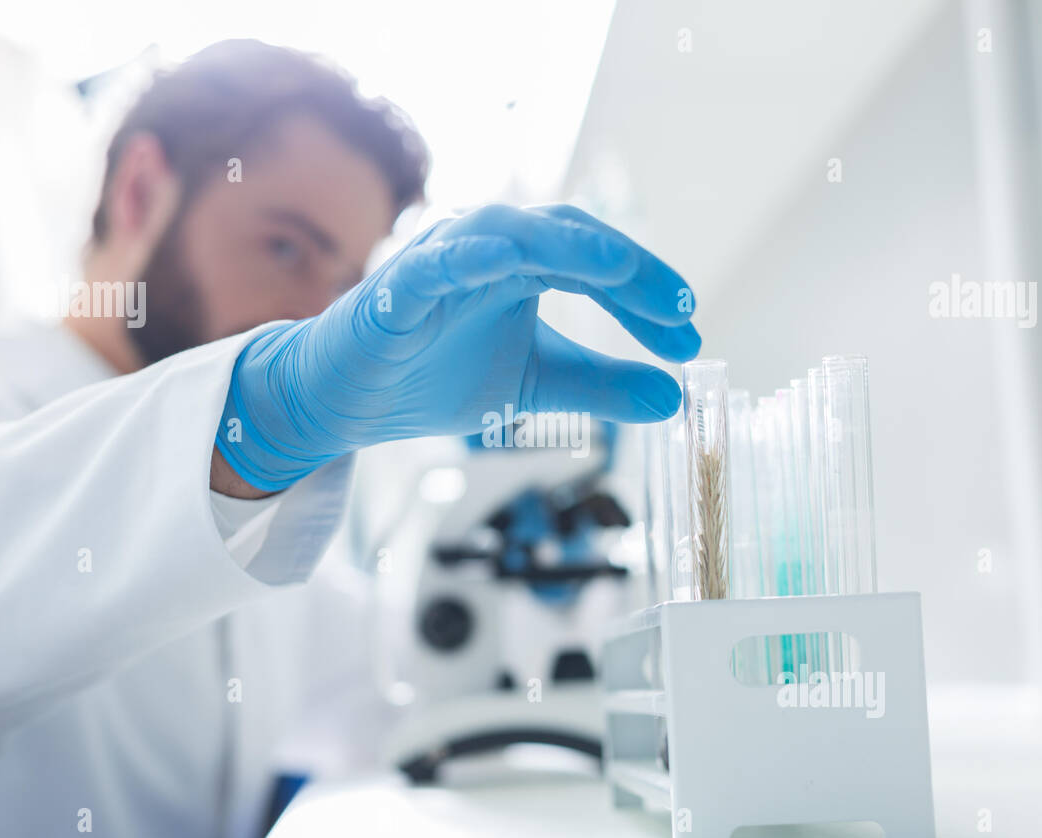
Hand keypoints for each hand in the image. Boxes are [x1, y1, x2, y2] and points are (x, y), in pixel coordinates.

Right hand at [215, 203, 699, 491]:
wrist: (351, 400)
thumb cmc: (436, 375)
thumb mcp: (537, 384)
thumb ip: (602, 386)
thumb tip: (674, 399)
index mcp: (525, 267)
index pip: (599, 266)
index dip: (648, 296)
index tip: (689, 339)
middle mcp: (489, 252)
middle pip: (567, 238)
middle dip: (627, 270)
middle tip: (678, 309)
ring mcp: (440, 263)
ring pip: (504, 233)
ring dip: (561, 244)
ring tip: (614, 266)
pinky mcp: (394, 292)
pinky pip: (430, 267)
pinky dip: (463, 260)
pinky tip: (502, 265)